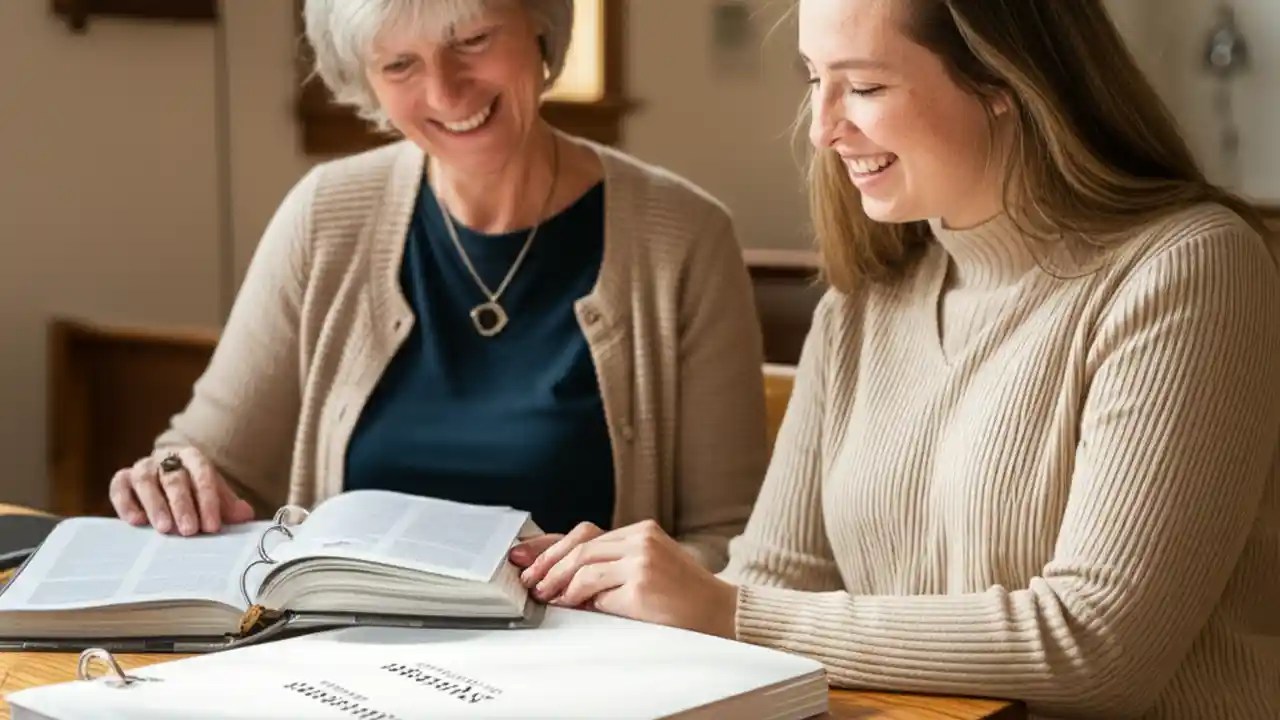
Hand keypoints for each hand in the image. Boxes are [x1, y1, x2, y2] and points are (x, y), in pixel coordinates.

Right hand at [108, 447, 254, 534]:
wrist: (165, 486)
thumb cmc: (194, 494)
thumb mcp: (214, 498)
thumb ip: (228, 506)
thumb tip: (245, 515)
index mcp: (193, 458)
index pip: (202, 473)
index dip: (208, 500)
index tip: (212, 526)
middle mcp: (166, 459)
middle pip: (174, 478)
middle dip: (183, 505)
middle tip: (190, 530)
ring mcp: (142, 467)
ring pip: (146, 480)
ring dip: (155, 505)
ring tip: (165, 529)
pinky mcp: (122, 479)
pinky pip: (119, 487)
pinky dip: (126, 503)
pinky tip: (136, 522)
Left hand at [510, 520, 738, 637]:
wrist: (720, 614)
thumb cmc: (684, 597)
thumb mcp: (647, 568)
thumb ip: (612, 564)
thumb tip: (562, 573)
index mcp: (642, 530)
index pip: (585, 532)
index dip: (549, 544)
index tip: (524, 555)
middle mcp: (641, 539)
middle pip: (580, 545)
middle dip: (547, 563)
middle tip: (530, 581)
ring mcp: (642, 561)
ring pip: (583, 565)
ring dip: (558, 583)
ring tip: (546, 596)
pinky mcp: (641, 586)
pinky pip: (596, 591)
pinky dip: (576, 598)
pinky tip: (569, 604)